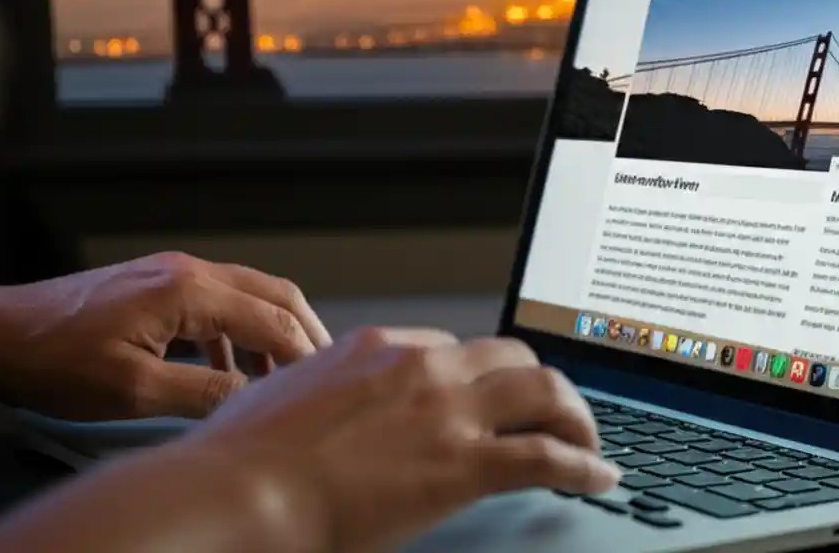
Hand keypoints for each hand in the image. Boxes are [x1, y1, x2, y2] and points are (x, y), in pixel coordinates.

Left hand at [0, 252, 329, 419]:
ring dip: (272, 331)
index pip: (272, 319)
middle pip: (273, 293)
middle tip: (322, 369)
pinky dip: (239, 331)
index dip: (304, 353)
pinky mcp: (157, 282)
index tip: (322, 383)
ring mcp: (172, 271)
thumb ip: (204, 391)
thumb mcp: (134, 389)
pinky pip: (218, 300)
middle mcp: (188, 270)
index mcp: (188, 290)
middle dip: (303, 331)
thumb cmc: (55, 359)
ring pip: (248, 294)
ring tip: (282, 375)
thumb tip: (254, 397)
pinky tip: (231, 366)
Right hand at [0, 327, 619, 552]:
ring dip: (575, 415)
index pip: (454, 350)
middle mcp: (423, 366)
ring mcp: (447, 411)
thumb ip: (322, 393)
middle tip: (552, 410)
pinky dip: (583, 464)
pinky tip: (597, 476)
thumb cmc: (244, 456)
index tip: (489, 398)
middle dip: (539, 384)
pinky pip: (547, 456)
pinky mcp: (464, 462)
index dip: (479, 379)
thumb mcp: (285, 397)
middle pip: (512, 358)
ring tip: (587, 438)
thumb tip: (323, 406)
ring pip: (544, 391)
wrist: (240, 490)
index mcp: (380, 348)